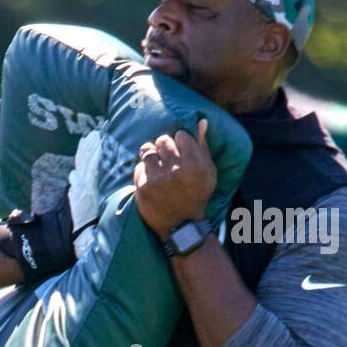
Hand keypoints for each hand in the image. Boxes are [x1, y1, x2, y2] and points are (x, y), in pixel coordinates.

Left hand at [132, 119, 215, 236]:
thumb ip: (204, 146)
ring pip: (147, 150)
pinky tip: (151, 178)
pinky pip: (139, 167)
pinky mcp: (143, 187)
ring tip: (156, 164)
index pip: (181, 135)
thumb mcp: (208, 172)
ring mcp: (158, 178)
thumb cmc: (197, 196)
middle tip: (167, 157)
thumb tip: (201, 121)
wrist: (181, 225)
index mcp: (195, 164)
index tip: (180, 150)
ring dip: (151, 154)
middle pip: (163, 140)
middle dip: (164, 146)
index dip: (180, 142)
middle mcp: (176, 169)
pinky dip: (144, 171)